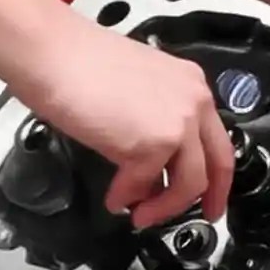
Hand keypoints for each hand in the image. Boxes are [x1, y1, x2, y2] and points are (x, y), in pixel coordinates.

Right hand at [12, 22, 233, 228]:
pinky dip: (127, 196)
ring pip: (189, 183)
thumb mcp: (137, 90)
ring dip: (164, 206)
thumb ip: (156, 124)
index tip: (213, 194)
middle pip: (216, 165)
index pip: (217, 139)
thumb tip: (152, 167)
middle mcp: (194, 103)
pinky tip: (114, 199)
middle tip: (200, 217)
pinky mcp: (151, 144)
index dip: (218, 174)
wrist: (51, 52)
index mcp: (192, 86)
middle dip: (208, 198)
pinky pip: (144, 184)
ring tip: (141, 215)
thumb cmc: (78, 63)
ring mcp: (177, 124)